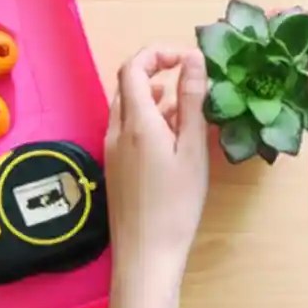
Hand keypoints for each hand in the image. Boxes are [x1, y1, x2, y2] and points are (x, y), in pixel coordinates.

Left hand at [105, 47, 209, 293]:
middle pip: (128, 85)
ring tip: (187, 104)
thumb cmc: (175, 204)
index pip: (133, 67)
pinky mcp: (117, 167)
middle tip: (190, 77)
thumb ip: (191, 102)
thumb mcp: (192, 149)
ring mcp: (113, 150)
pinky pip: (129, 130)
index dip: (157, 53)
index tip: (186, 59)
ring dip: (155, 97)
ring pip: (129, 109)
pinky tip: (174, 135)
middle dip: (157, 72)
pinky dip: (150, 120)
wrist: (145, 254)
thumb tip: (193, 60)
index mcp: (135, 122)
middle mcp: (117, 131)